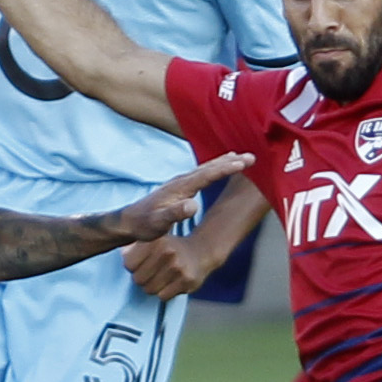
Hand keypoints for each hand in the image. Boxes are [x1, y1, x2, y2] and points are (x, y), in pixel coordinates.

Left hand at [113, 152, 252, 242]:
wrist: (129, 222)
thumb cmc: (144, 225)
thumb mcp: (158, 223)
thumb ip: (175, 214)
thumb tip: (193, 205)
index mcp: (181, 187)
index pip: (208, 174)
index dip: (227, 167)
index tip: (244, 162)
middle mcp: (182, 181)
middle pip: (210, 167)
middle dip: (231, 161)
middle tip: (252, 158)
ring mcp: (180, 182)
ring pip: (206, 168)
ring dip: (224, 162)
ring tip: (240, 157)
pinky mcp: (179, 187)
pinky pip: (202, 173)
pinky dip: (214, 168)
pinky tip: (218, 168)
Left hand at [122, 234, 218, 299]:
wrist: (201, 251)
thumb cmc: (170, 247)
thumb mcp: (153, 240)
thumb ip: (133, 247)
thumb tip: (122, 254)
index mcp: (155, 240)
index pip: (128, 265)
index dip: (133, 267)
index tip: (141, 264)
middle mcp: (166, 251)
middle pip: (138, 279)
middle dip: (142, 279)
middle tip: (151, 273)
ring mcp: (178, 267)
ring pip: (150, 289)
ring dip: (152, 287)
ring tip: (161, 278)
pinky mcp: (186, 280)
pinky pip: (163, 296)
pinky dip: (164, 292)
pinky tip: (171, 283)